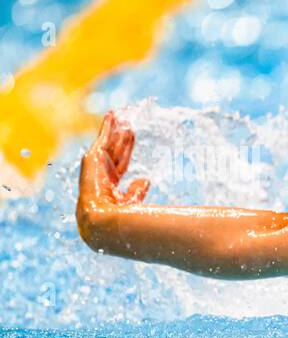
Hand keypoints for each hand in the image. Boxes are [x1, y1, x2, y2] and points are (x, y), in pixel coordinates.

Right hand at [77, 112, 150, 241]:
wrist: (103, 222)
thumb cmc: (120, 221)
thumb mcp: (132, 204)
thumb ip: (136, 192)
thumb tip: (145, 180)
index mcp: (108, 189)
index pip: (120, 166)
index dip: (126, 153)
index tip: (131, 142)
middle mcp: (100, 177)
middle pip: (114, 153)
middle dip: (121, 140)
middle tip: (128, 126)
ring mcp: (96, 168)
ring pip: (108, 144)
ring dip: (115, 131)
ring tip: (120, 117)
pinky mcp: (93, 159)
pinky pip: (103, 139)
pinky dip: (107, 127)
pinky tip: (112, 115)